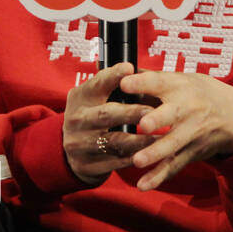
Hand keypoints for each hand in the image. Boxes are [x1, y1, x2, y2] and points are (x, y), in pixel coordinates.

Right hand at [63, 63, 157, 186]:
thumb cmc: (94, 114)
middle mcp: (77, 120)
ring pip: (114, 141)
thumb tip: (132, 66)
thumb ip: (110, 84)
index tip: (129, 68)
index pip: (96, 84)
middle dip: (130, 113)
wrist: (72, 150)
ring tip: (160, 138)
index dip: (112, 76)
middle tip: (152, 110)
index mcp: (81, 98)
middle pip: (106, 115)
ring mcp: (80, 144)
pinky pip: (116, 162)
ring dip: (139, 140)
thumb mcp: (95, 96)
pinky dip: (135, 158)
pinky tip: (152, 155)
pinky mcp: (88, 164)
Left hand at [117, 69, 232, 190]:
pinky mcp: (192, 151)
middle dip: (157, 119)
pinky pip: (175, 165)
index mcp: (180, 86)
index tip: (124, 83)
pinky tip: (143, 185)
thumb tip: (118, 72)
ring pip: (173, 143)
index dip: (142, 82)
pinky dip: (159, 176)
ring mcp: (191, 132)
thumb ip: (151, 80)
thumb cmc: (200, 94)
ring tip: (137, 161)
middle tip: (142, 126)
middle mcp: (187, 108)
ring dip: (156, 153)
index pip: (160, 82)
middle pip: (172, 114)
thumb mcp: (182, 80)